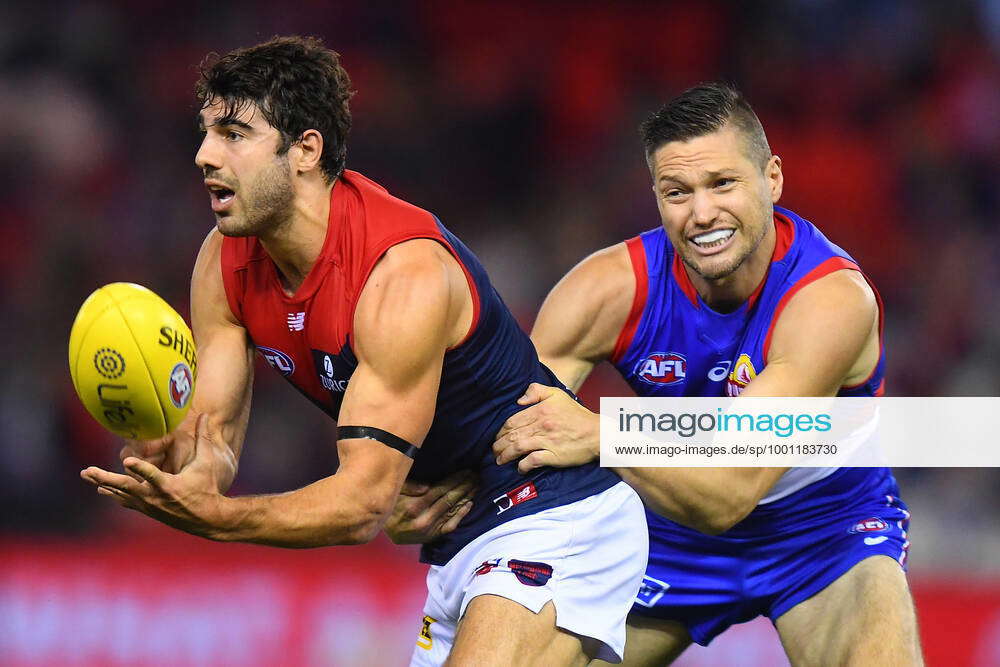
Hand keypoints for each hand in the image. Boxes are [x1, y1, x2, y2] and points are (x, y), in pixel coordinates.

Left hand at [81, 414, 236, 539]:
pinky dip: (114, 493)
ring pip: (121, 493)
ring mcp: (149, 505)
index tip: (127, 461)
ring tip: (85, 474)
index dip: (140, 468)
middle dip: (105, 478)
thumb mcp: (208, 463)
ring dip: (103, 483)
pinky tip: (102, 488)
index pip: (153, 475)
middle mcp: (156, 497)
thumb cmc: (208, 487)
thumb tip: (205, 415)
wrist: (207, 518)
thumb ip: (204, 438)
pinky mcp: (148, 509)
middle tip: (88, 470)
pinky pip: (126, 501)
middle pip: (126, 487)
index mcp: (171, 485)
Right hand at [384, 470, 476, 543]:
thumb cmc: (389, 504)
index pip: (441, 489)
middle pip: (450, 499)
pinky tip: (469, 505)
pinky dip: (460, 515)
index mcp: (415, 506)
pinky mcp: (431, 537)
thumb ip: (409, 487)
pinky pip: (450, 526)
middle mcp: (424, 519)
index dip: (456, 480)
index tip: (467, 471)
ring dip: (466, 497)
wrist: (381, 528)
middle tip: (476, 476)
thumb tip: (427, 486)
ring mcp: (429, 530)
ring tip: (476, 486)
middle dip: (465, 486)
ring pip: (452, 511)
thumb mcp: (395, 491)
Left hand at [493, 383, 600, 473]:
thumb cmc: (577, 415)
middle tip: (494, 450)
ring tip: (499, 460)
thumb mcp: (557, 395)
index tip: (497, 436)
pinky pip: (533, 461)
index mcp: (540, 411)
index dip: (501, 430)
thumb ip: (536, 391)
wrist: (598, 434)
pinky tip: (519, 468)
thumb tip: (518, 400)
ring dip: (506, 455)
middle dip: (499, 444)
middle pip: (512, 435)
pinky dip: (523, 466)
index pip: (512, 421)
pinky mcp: (554, 456)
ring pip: (518, 448)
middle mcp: (541, 426)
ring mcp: (547, 442)